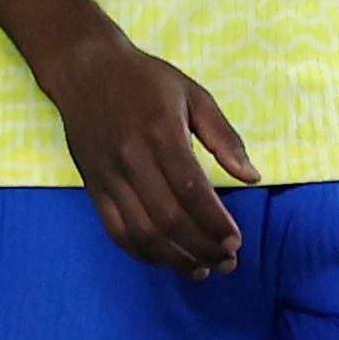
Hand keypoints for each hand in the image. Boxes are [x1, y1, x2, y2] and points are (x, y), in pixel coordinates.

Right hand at [42, 26, 260, 278]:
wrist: (86, 70)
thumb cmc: (146, 80)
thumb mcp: (192, 94)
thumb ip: (223, 136)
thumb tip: (252, 177)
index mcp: (162, 132)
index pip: (191, 190)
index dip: (215, 222)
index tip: (236, 241)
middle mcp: (133, 158)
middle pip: (168, 218)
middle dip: (201, 247)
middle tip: (227, 262)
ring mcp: (109, 177)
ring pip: (142, 233)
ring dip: (174, 259)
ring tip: (202, 269)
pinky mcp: (94, 188)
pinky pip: (117, 232)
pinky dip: (143, 253)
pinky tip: (166, 259)